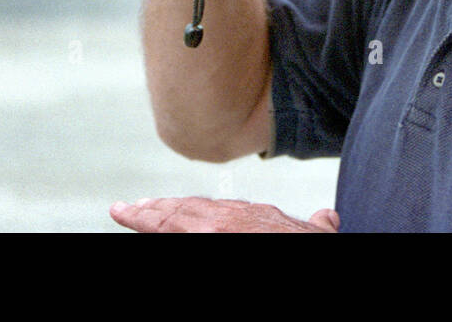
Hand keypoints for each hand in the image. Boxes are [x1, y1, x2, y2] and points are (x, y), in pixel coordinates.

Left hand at [109, 197, 339, 232]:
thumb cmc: (310, 244)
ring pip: (173, 217)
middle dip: (159, 209)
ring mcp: (219, 227)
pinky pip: (169, 229)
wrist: (312, 245)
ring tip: (124, 212)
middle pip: (187, 210)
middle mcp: (233, 217)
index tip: (168, 207)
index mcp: (253, 217)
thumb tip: (327, 216)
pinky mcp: (210, 234)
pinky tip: (130, 219)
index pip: (212, 210)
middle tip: (132, 207)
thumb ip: (317, 225)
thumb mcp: (317, 234)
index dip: (187, 208)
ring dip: (147, 214)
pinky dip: (148, 224)